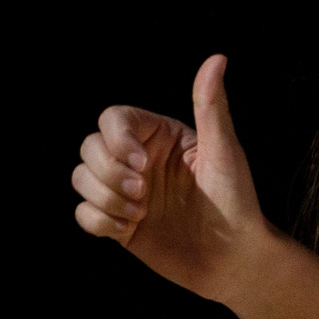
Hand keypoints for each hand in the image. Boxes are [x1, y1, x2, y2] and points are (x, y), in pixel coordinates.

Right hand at [71, 55, 273, 303]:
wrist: (237, 260)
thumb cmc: (238, 203)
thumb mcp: (224, 152)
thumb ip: (211, 105)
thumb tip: (217, 58)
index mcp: (159, 136)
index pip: (113, 118)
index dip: (117, 139)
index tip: (143, 164)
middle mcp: (138, 160)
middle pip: (89, 146)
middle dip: (109, 171)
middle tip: (144, 194)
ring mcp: (126, 192)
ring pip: (80, 178)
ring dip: (104, 196)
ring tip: (141, 214)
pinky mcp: (119, 223)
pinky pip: (83, 214)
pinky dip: (98, 220)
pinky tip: (128, 229)